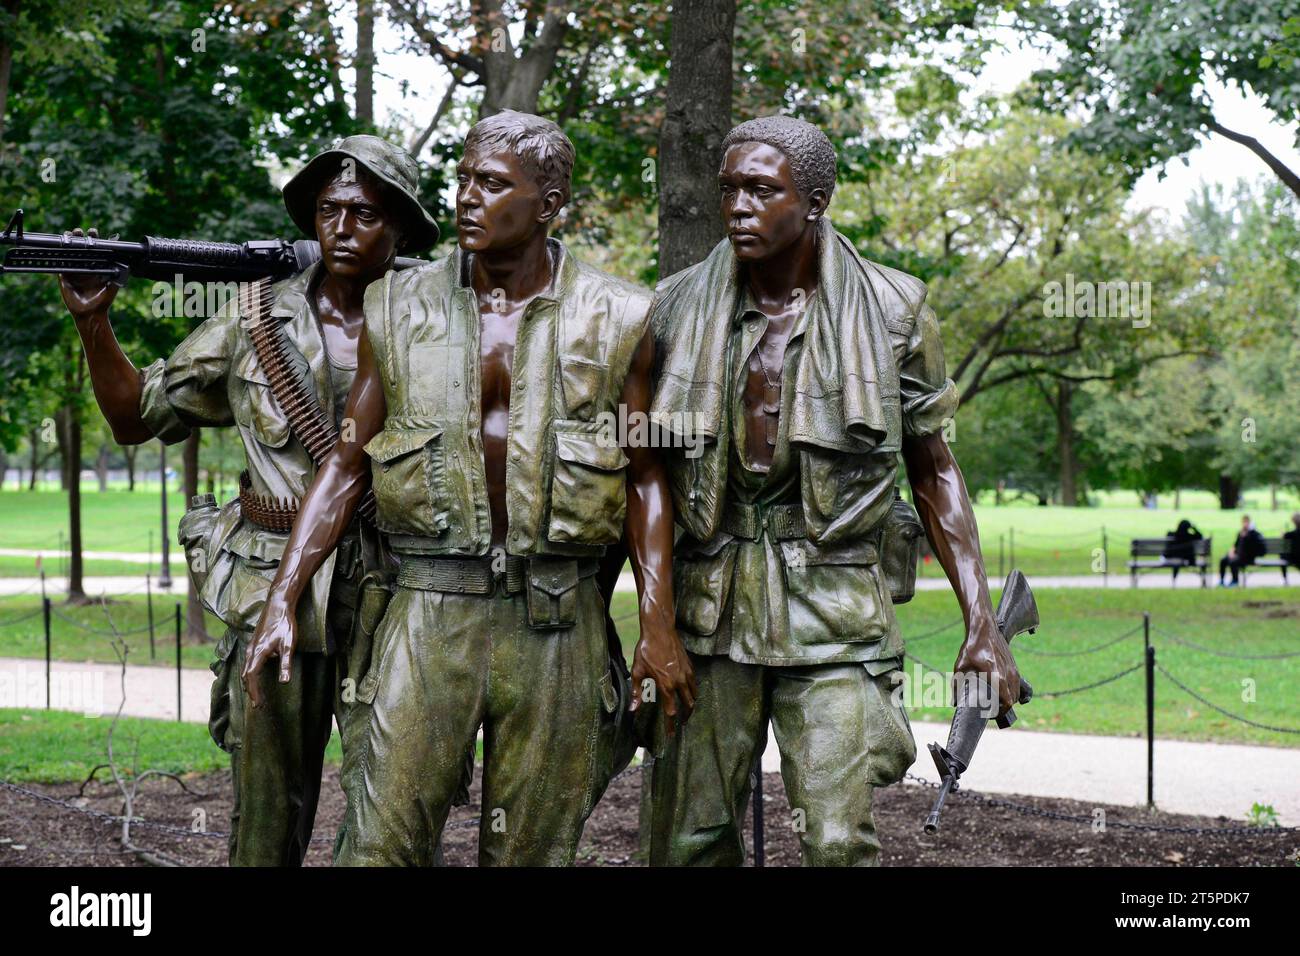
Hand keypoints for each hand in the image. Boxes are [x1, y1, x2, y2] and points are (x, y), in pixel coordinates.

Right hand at [57, 228, 118, 318]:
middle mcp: (85, 266)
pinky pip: (61, 264)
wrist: (90, 314)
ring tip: (68, 234)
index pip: (95, 249)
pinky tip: (59, 246)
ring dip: (69, 242)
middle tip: (79, 231)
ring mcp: (74, 270)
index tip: (94, 232)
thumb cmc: (103, 301)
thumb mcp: (113, 288)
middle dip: (80, 237)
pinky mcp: (64, 276)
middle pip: (82, 247)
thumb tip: (126, 266)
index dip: (94, 239)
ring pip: (70, 252)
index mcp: (96, 266)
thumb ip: (117, 277)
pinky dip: (60, 255)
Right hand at [241, 598, 297, 707]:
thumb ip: (285, 664)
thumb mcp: (289, 645)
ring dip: (249, 683)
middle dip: (250, 691)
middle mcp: (250, 651)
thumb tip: (283, 683)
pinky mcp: (254, 643)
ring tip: (255, 694)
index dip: (254, 693)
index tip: (258, 705)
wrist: (278, 604)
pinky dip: (249, 673)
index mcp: (258, 653)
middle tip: (257, 704)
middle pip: (245, 675)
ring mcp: (250, 646)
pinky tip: (255, 676)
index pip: (251, 678)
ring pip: (245, 668)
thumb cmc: (285, 624)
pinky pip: (248, 662)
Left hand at [629, 615, 697, 735]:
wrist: (660, 630)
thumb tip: (634, 709)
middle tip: (682, 723)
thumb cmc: (647, 650)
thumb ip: (637, 692)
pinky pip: (694, 683)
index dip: (670, 725)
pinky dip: (692, 690)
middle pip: (688, 706)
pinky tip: (687, 691)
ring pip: (694, 694)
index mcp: (666, 685)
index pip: (670, 711)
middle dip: (686, 717)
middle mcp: (679, 681)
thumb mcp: (638, 671)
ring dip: (691, 704)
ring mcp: (687, 673)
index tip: (670, 735)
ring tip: (686, 710)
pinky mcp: (690, 665)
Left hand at [953, 611, 1020, 717]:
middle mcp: (1009, 675)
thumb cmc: (971, 647)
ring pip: (1016, 691)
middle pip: (1013, 699)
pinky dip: (1011, 689)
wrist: (983, 628)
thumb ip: (957, 685)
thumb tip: (955, 702)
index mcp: (997, 677)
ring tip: (996, 700)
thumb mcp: (960, 666)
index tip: (992, 713)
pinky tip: (1000, 688)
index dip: (1001, 712)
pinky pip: (1016, 682)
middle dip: (1004, 707)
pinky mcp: (1014, 664)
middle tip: (992, 708)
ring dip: (1009, 698)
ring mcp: (1013, 669)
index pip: (1007, 702)